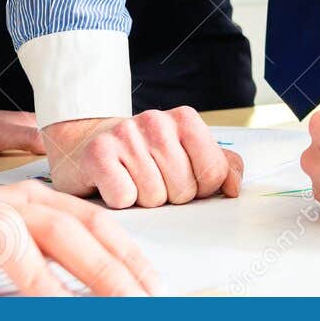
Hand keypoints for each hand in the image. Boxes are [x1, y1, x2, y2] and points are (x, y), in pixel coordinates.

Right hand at [0, 181, 161, 295]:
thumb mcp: (12, 241)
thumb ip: (54, 255)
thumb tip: (110, 288)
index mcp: (31, 200)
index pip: (90, 221)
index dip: (125, 253)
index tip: (153, 288)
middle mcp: (1, 205)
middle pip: (61, 232)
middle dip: (101, 270)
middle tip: (129, 305)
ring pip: (10, 248)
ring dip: (42, 287)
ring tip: (68, 320)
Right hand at [42, 108, 242, 208]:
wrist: (84, 140)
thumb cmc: (141, 153)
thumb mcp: (185, 152)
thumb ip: (220, 166)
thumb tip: (235, 188)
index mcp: (185, 119)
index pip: (214, 173)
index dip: (200, 189)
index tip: (183, 179)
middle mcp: (156, 121)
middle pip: (184, 190)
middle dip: (170, 196)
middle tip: (151, 180)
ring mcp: (126, 135)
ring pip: (154, 198)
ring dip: (143, 200)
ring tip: (131, 180)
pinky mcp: (98, 154)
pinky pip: (124, 198)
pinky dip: (119, 201)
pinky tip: (112, 183)